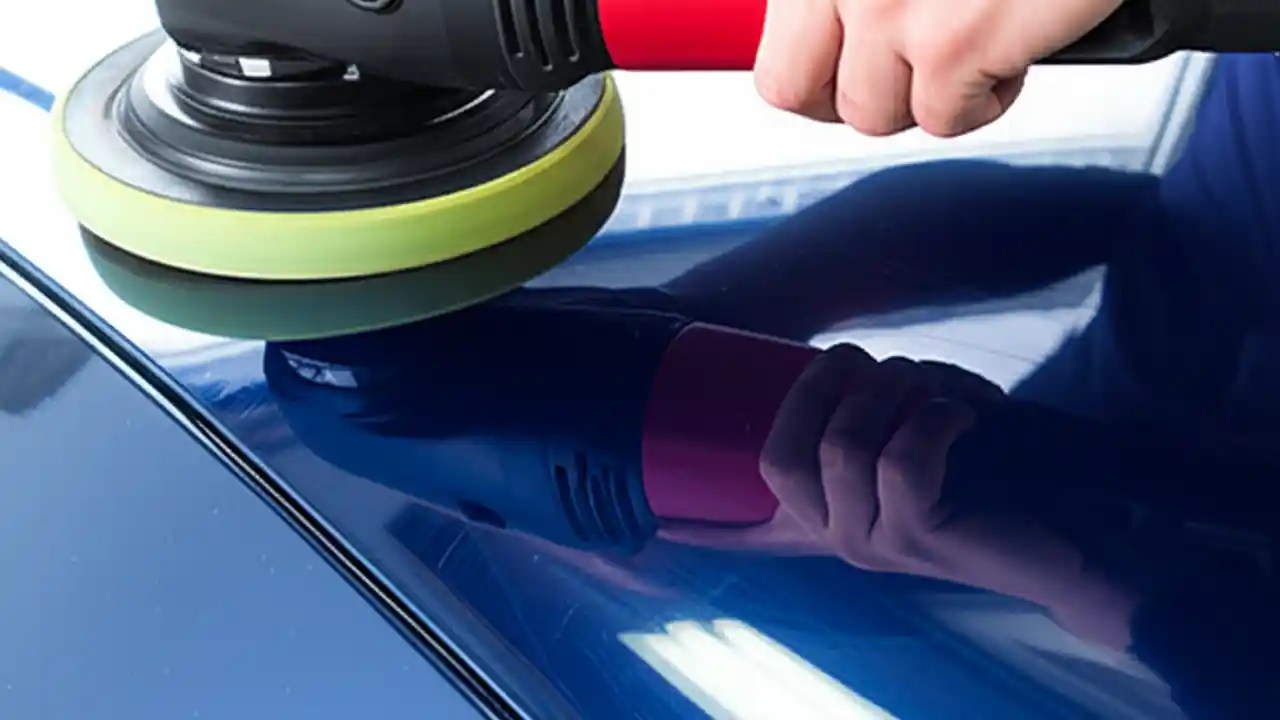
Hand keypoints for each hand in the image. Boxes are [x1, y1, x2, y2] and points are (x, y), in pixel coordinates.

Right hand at [662, 344, 1139, 648]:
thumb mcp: (910, 445)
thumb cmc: (985, 477)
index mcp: (824, 519)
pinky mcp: (918, 536)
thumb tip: (842, 360)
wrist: (1070, 540)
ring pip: (843, 443)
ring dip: (891, 389)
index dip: (699, 525)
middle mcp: (835, 538)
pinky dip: (936, 414)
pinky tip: (965, 413)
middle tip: (872, 360)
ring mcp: (872, 543)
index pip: (744, 531)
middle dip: (823, 383)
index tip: (660, 526)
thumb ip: (868, 420)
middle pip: (780, 452)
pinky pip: (902, 454)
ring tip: (931, 384)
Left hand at [752, 0, 1123, 136]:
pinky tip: (1013, 47)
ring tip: (974, 44)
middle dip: (852, 95)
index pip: (773, 51)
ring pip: (875, 113)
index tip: (842, 65)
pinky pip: (947, 118)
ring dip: (930, 93)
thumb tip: (838, 30)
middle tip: (904, 75)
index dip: (815, 68)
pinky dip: (987, 98)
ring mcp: (886, 8)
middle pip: (796, 93)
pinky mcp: (953, 43)